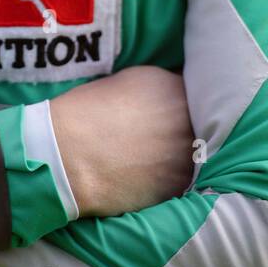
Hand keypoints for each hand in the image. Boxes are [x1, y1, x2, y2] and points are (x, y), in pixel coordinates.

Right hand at [50, 65, 194, 217]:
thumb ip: (156, 88)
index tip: (169, 106)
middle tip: (162, 131)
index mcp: (172, 86)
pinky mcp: (178, 185)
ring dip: (181, 151)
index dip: (181, 98)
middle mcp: (187, 118)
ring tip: (154, 154)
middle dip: (185, 124)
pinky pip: (183, 176)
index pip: (194, 88)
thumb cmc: (85, 112)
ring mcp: (186, 153)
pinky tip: (149, 173)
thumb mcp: (125, 81)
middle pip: (199, 119)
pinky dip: (171, 175)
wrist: (67, 156)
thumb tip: (167, 99)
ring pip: (195, 150)